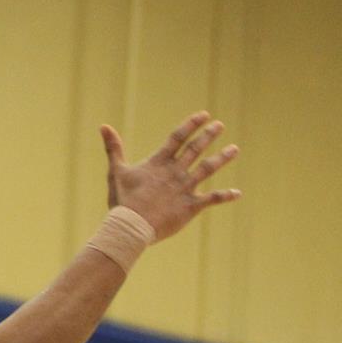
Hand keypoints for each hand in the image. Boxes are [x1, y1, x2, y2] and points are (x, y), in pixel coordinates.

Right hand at [100, 111, 240, 241]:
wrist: (131, 226)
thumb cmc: (122, 200)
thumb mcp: (116, 171)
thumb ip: (113, 148)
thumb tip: (104, 126)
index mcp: (158, 163)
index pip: (177, 138)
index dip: (191, 125)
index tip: (204, 115)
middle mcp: (174, 172)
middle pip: (195, 149)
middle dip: (208, 136)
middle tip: (220, 125)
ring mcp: (184, 189)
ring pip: (207, 169)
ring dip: (222, 158)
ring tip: (235, 149)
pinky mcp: (190, 206)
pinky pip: (211, 199)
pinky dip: (225, 196)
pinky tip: (237, 193)